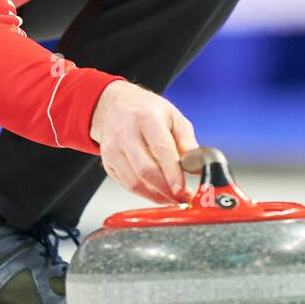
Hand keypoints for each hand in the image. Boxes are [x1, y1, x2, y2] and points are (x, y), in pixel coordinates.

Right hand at [89, 81, 196, 203]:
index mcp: (146, 118)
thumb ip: (187, 142)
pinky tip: (157, 192)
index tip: (183, 189)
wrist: (115, 105)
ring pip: (134, 182)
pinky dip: (144, 193)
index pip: (160, 149)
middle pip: (145, 170)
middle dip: (167, 190)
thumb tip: (197, 167)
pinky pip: (126, 185)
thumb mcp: (173, 117)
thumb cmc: (146, 110)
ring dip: (156, 196)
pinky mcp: (107, 162)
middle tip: (183, 197)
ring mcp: (113, 149)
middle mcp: (126, 133)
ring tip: (173, 198)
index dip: (172, 173)